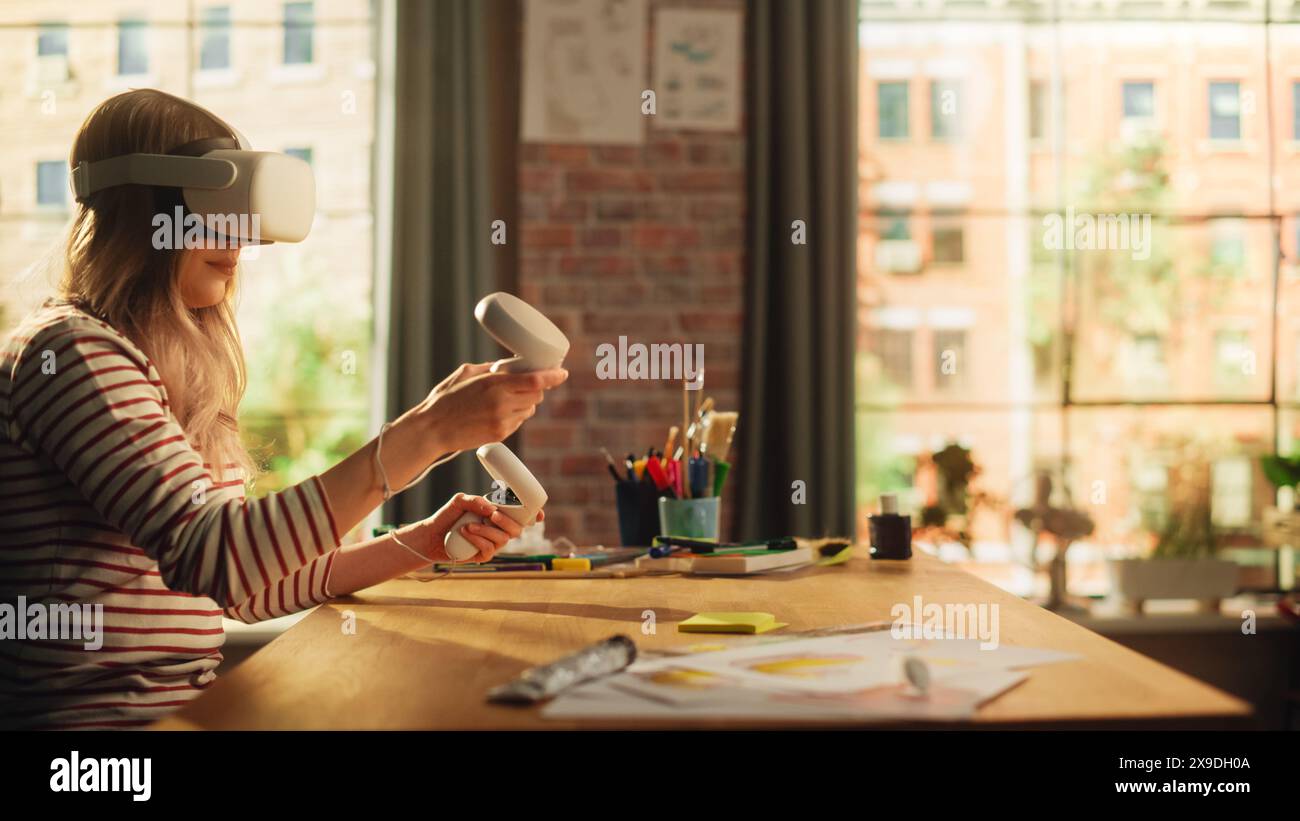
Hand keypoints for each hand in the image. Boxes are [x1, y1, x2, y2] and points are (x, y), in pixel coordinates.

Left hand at [395, 493, 544, 563]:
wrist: (430, 534)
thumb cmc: (447, 516)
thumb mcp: (459, 501)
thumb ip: (474, 500)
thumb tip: (490, 508)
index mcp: (497, 513)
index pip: (521, 515)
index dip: (534, 515)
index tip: (538, 515)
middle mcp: (498, 529)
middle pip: (517, 529)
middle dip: (508, 522)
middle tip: (492, 515)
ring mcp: (492, 543)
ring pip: (503, 539)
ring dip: (487, 531)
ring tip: (469, 525)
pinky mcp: (482, 555)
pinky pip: (489, 550)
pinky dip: (478, 540)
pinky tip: (465, 533)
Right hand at [419, 363, 567, 452]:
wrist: (432, 429)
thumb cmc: (445, 399)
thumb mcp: (466, 373)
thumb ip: (490, 368)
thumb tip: (508, 366)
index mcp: (494, 384)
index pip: (535, 380)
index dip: (553, 376)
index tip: (562, 373)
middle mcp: (501, 402)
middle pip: (537, 394)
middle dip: (535, 388)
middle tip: (524, 385)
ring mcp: (502, 421)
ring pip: (529, 410)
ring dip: (525, 403)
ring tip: (504, 401)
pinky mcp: (500, 434)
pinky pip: (518, 422)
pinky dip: (515, 416)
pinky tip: (497, 413)